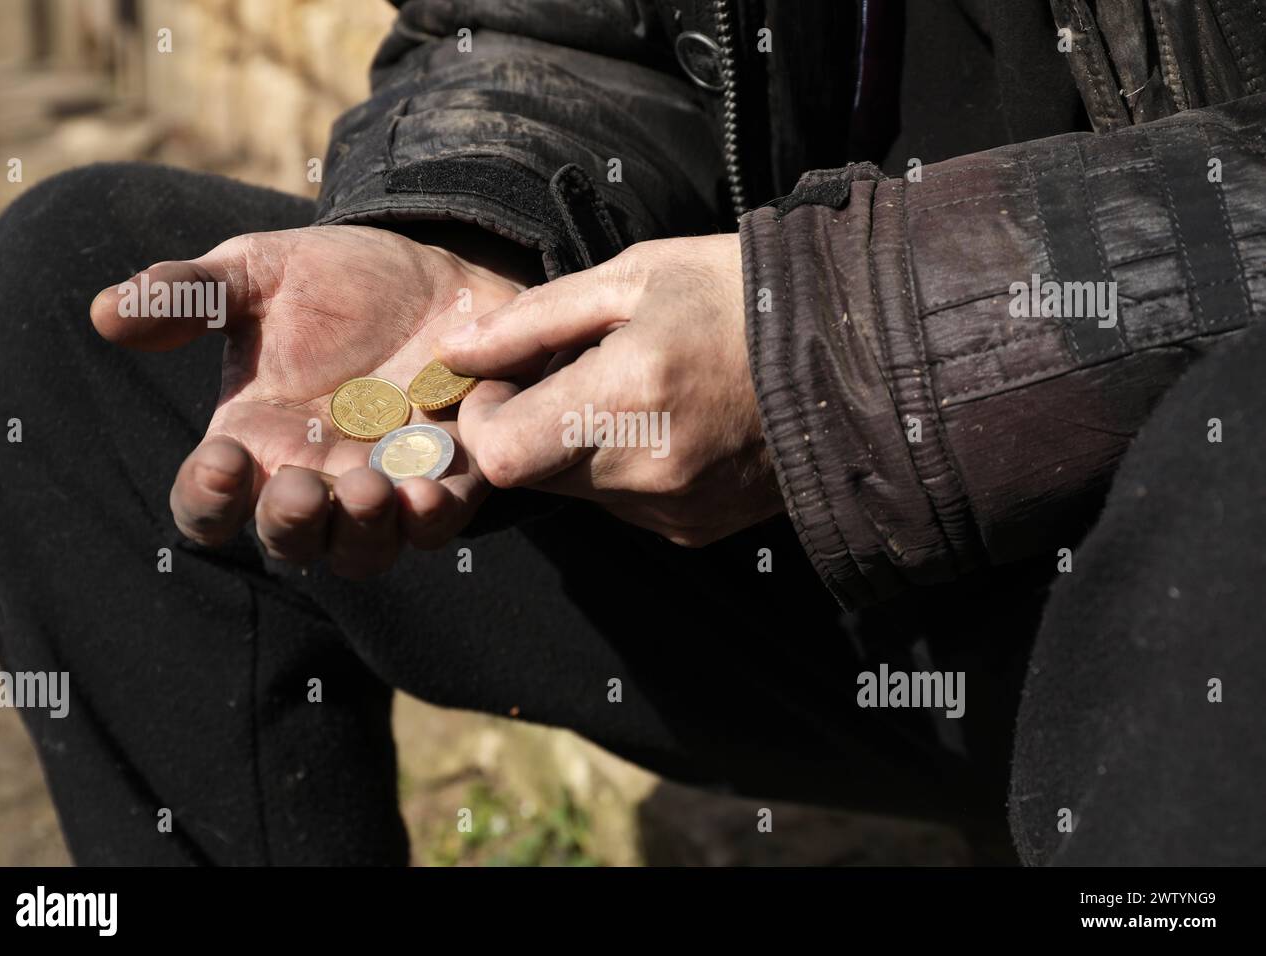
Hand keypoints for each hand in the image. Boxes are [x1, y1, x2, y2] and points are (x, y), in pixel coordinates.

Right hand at [91, 225, 522, 574]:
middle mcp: (314, 480)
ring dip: (362, 532)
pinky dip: (434, 516)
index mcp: (254, 443)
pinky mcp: (452, 479)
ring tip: (371, 489)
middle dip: (292, 524)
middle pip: (289, 540)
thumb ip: (190, 294)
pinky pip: (439, 523)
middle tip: (301, 488)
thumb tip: (106, 312)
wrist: (440, 273)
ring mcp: (384, 488)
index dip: (206, 499)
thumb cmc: (339, 282)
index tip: (218, 461)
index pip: (210, 503)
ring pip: (362, 551)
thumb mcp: (260, 272)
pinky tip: (429, 489)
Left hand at [437, 234, 781, 546]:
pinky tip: (667, 423)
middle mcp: (647, 470)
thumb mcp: (635, 277)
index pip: (502, 454)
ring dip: (577, 447)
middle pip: (534, 475)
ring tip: (634, 391)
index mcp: (628, 395)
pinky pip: (623, 508)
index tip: (504, 378)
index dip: (484, 419)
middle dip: (531, 425)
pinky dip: (622, 469)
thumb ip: (534, 320)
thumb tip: (456, 351)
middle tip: (573, 371)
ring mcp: (675, 510)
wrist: (858, 351)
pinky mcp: (695, 530)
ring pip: (576, 493)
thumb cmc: (742, 294)